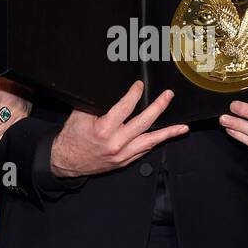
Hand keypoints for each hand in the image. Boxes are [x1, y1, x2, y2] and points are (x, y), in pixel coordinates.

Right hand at [50, 80, 187, 178]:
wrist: (65, 161)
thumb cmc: (72, 137)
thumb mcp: (80, 115)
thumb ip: (97, 103)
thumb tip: (112, 89)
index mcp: (104, 129)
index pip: (125, 107)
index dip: (134, 94)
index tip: (140, 85)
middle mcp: (116, 143)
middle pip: (144, 123)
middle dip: (158, 107)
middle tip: (168, 96)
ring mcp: (122, 155)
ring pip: (150, 142)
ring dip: (168, 133)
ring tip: (182, 127)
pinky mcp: (124, 162)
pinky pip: (144, 151)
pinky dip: (155, 143)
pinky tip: (166, 137)